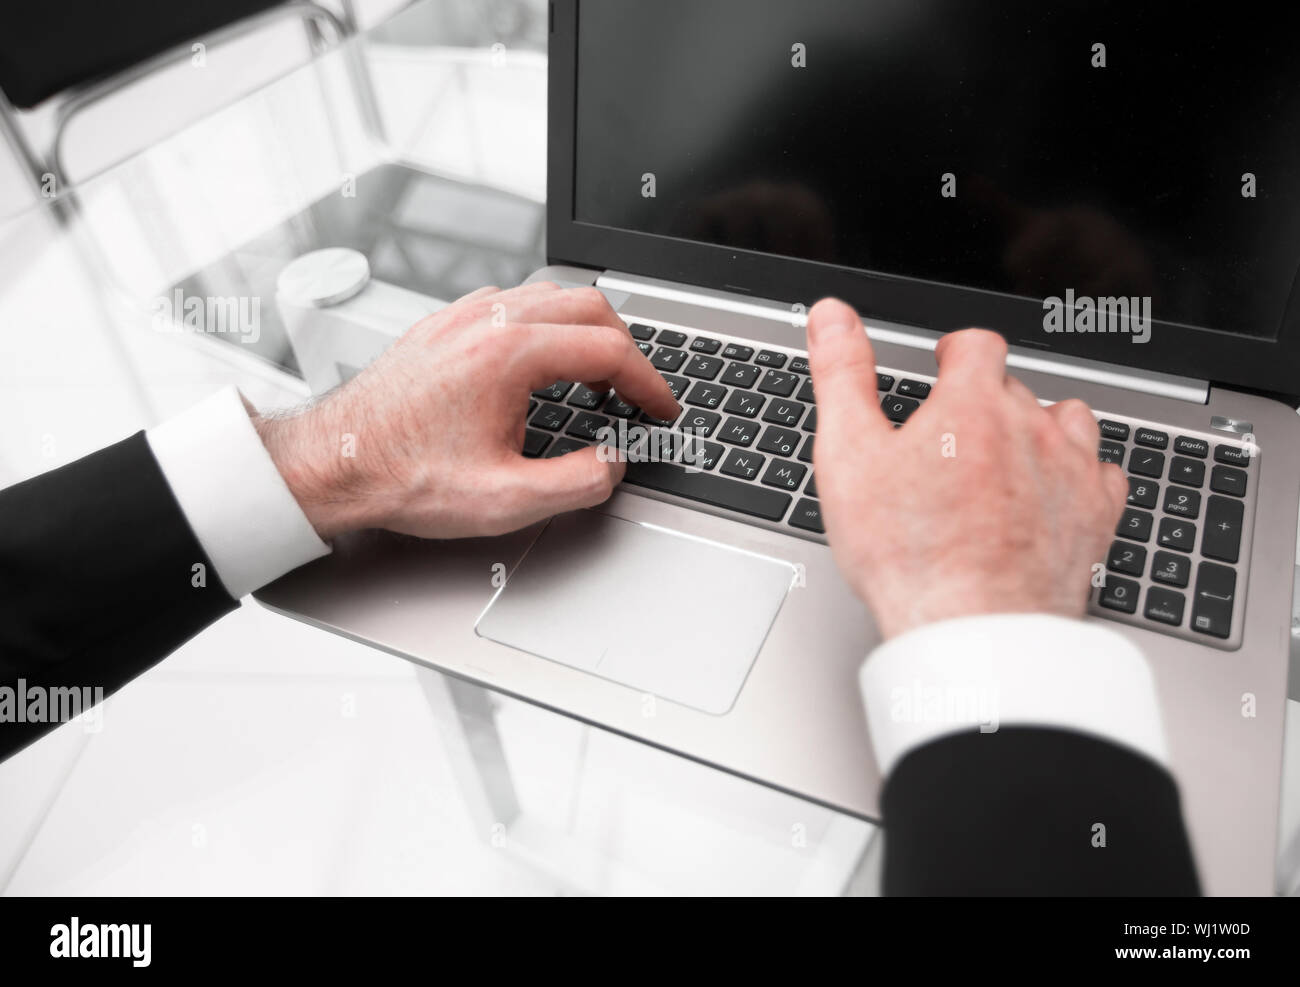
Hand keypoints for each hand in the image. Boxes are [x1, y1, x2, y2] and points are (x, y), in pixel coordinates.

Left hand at [254, 281, 679, 539]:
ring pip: (552, 294)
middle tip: (637, 393)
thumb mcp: (505, 500)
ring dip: (587, 331)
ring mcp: (463, 315)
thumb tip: (614, 462)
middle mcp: (488, 321)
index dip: (650, 383)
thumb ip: (578, 482)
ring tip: (597, 379)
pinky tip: (543, 363)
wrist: (333, 462)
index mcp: (509, 355)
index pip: (610, 350)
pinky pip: (514, 301)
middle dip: (628, 349)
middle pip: (590, 305)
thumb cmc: (403, 477)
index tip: (661, 410)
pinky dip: (547, 324)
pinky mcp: (444, 323)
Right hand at [806, 298, 1127, 638]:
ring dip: (1039, 427)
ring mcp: (1072, 470)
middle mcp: (1032, 426)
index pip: (976, 344)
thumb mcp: (849, 455)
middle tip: (953, 439)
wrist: (973, 630)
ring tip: (1006, 457)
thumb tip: (831, 315)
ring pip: (1067, 419)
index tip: (945, 364)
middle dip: (986, 401)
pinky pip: (1103, 470)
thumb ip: (841, 375)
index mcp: (972, 404)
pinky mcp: (1097, 516)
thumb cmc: (910, 553)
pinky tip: (1053, 491)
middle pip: (1015, 387)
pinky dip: (1079, 473)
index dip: (956, 351)